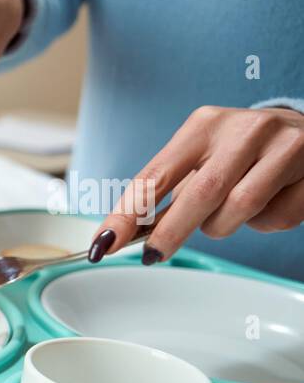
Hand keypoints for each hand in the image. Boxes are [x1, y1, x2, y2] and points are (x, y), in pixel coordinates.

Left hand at [88, 106, 303, 263]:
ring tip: (230, 212)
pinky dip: (266, 223)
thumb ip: (170, 192)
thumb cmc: (242, 153)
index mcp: (202, 126)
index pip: (154, 177)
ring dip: (225, 225)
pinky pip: (277, 217)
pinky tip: (271, 202)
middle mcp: (241, 129)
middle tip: (154, 255)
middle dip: (171, 233)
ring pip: (238, 209)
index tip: (102, 245)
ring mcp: (280, 144)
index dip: (125, 215)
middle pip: (197, 194)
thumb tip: (125, 235)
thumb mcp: (203, 159)